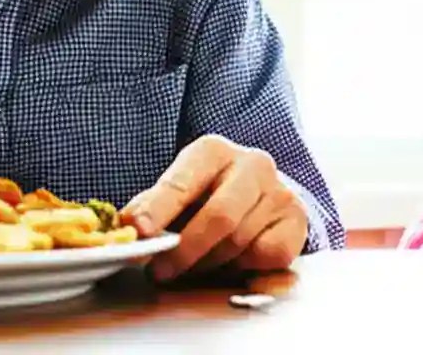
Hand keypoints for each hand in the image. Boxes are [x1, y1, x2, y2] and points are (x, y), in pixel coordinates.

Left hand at [122, 135, 308, 281]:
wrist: (261, 196)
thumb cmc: (210, 195)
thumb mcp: (178, 192)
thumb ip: (152, 206)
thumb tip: (126, 225)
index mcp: (213, 151)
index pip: (183, 181)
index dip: (159, 208)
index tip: (139, 230)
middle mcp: (252, 164)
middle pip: (219, 216)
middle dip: (186, 250)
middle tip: (161, 271)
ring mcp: (279, 191)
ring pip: (240, 241)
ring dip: (210, 263)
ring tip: (195, 266)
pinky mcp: (296, 220)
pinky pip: (267, 255)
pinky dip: (245, 266)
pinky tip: (234, 260)